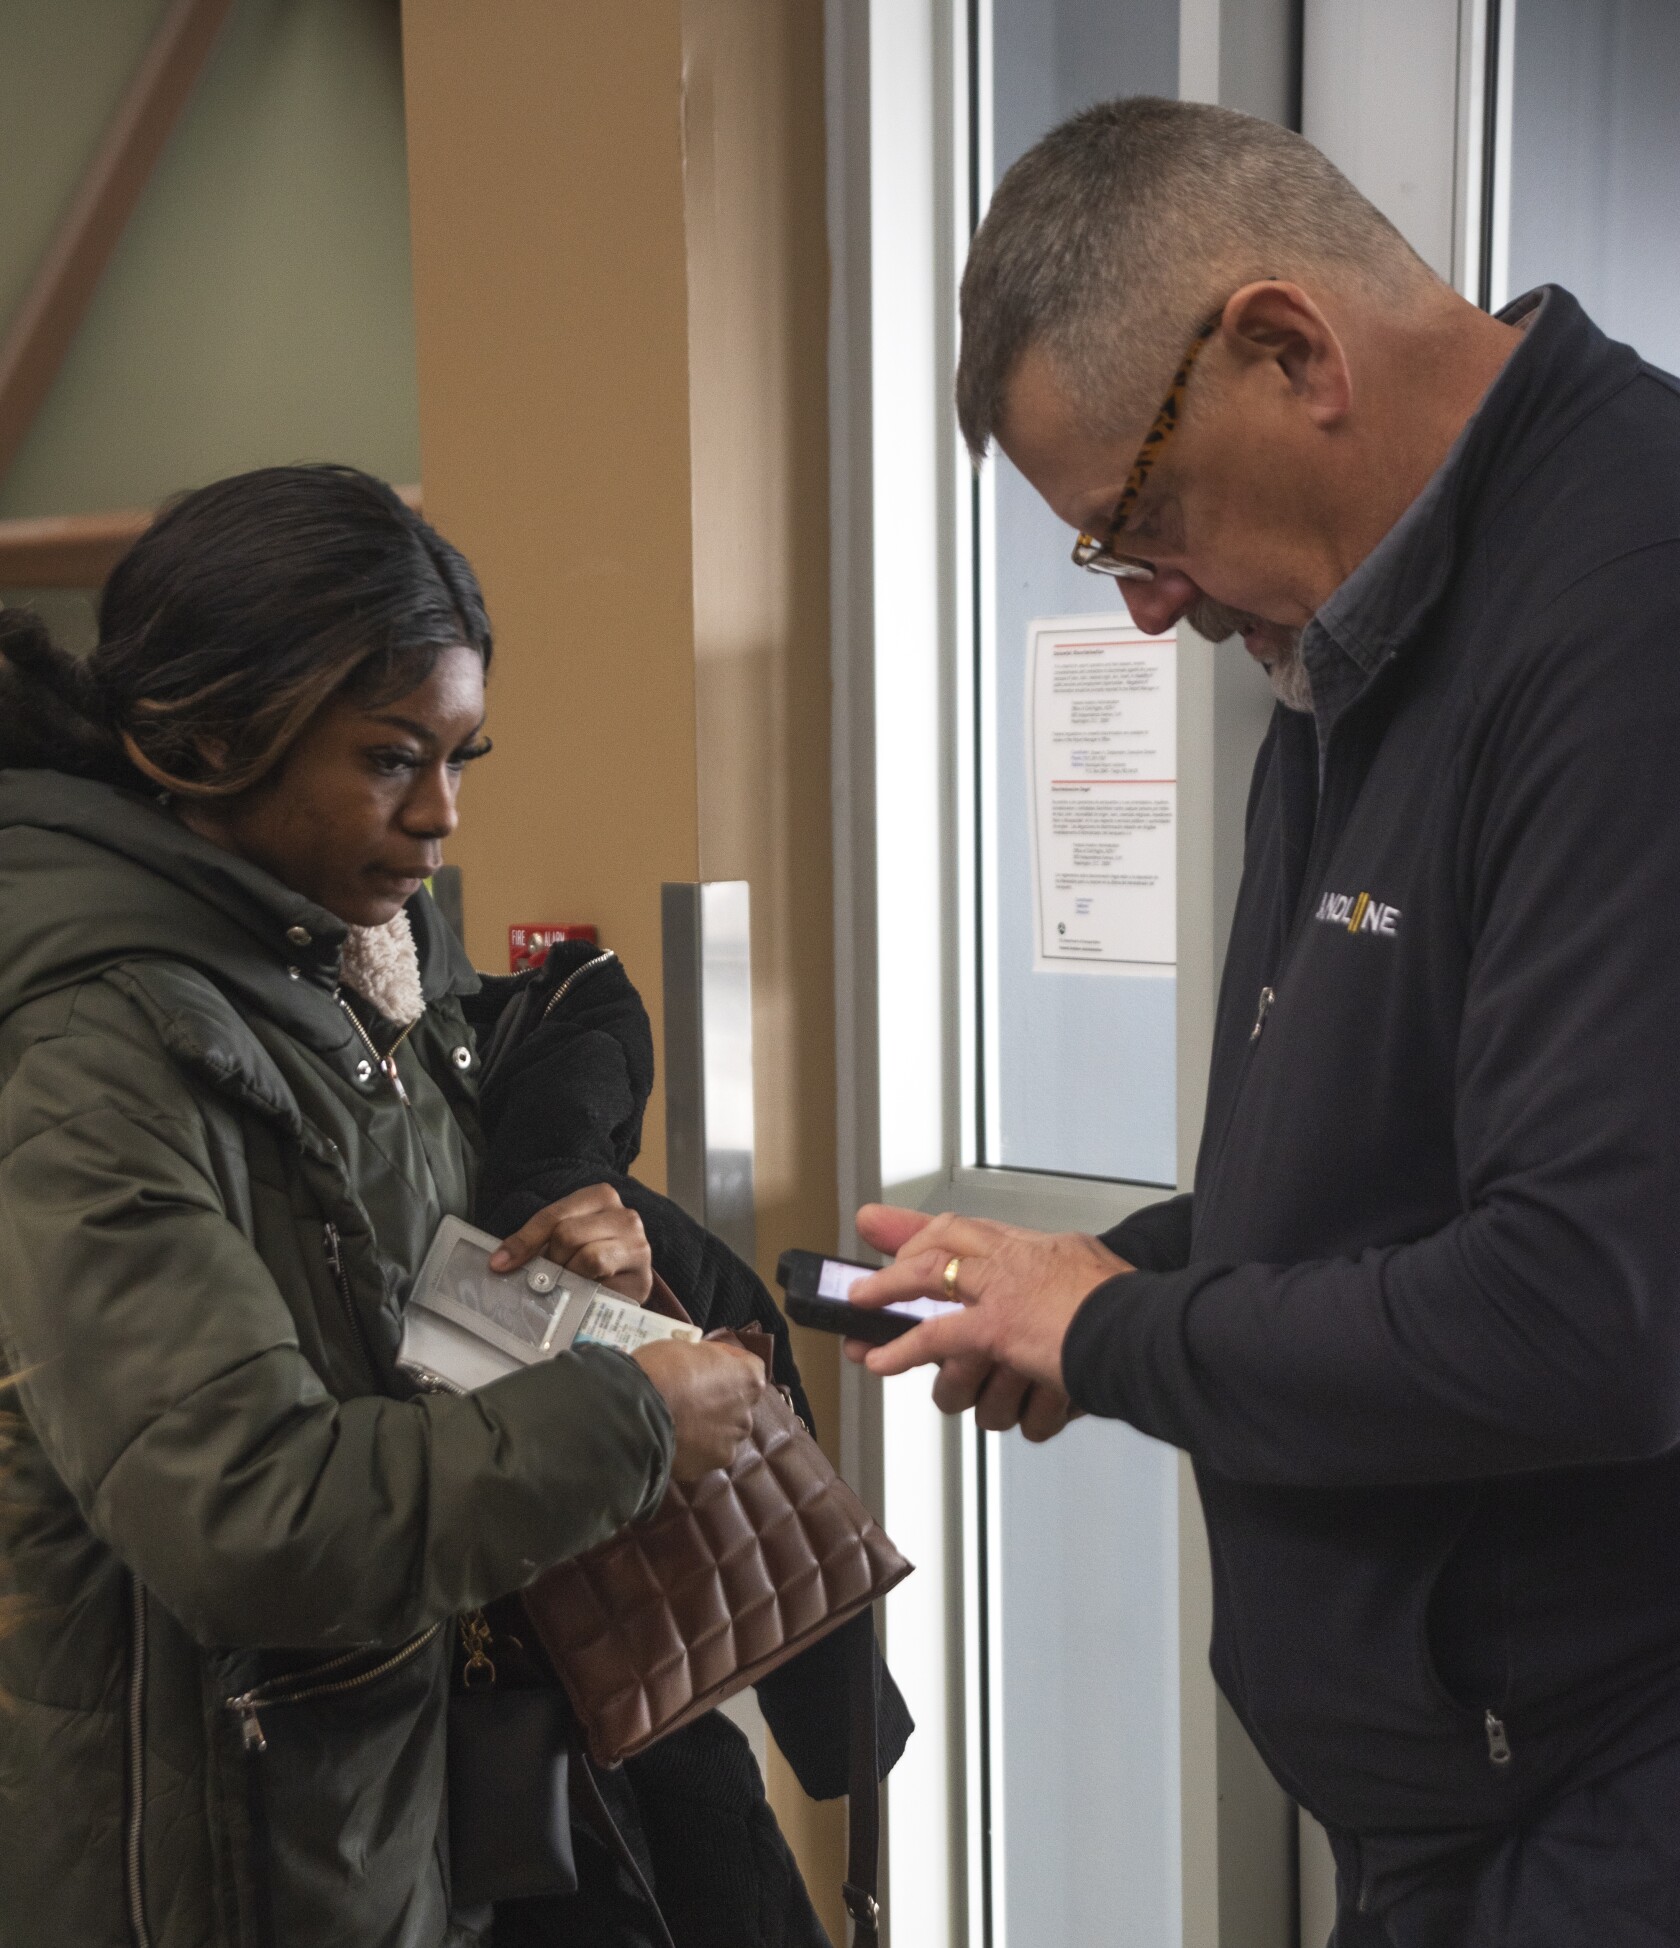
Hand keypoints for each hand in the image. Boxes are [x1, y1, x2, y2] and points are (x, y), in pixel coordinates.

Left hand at [489, 1184, 651, 1302]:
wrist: (629, 1280)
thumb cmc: (591, 1254)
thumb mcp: (564, 1237)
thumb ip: (539, 1241)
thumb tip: (501, 1262)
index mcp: (601, 1196)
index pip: (553, 1216)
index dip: (524, 1241)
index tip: (499, 1264)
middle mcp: (625, 1216)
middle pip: (567, 1235)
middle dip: (550, 1261)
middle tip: (545, 1278)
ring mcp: (638, 1246)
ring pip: (587, 1258)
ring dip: (568, 1277)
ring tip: (567, 1284)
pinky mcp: (642, 1278)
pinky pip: (603, 1286)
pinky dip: (585, 1292)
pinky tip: (583, 1295)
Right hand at [632, 1338, 766, 1481]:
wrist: (636, 1414)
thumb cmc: (662, 1370)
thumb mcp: (687, 1348)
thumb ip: (707, 1359)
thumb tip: (706, 1365)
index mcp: (747, 1380)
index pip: (752, 1367)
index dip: (730, 1362)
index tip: (710, 1362)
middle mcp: (746, 1414)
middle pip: (737, 1405)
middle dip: (719, 1399)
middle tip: (690, 1394)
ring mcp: (728, 1444)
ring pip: (722, 1433)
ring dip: (707, 1427)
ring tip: (677, 1421)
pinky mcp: (707, 1466)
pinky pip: (703, 1453)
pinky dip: (692, 1448)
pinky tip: (670, 1439)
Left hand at [840, 1203, 1129, 1419]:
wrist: (1155, 1332)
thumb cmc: (1140, 1316)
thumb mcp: (1100, 1286)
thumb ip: (1071, 1288)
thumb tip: (1063, 1299)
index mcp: (1044, 1248)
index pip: (976, 1229)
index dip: (931, 1234)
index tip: (898, 1238)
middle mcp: (1020, 1257)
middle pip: (945, 1239)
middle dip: (902, 1255)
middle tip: (868, 1278)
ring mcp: (1006, 1287)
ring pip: (929, 1279)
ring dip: (893, 1303)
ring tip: (863, 1322)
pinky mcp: (999, 1326)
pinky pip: (937, 1337)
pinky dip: (903, 1348)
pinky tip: (879, 1360)